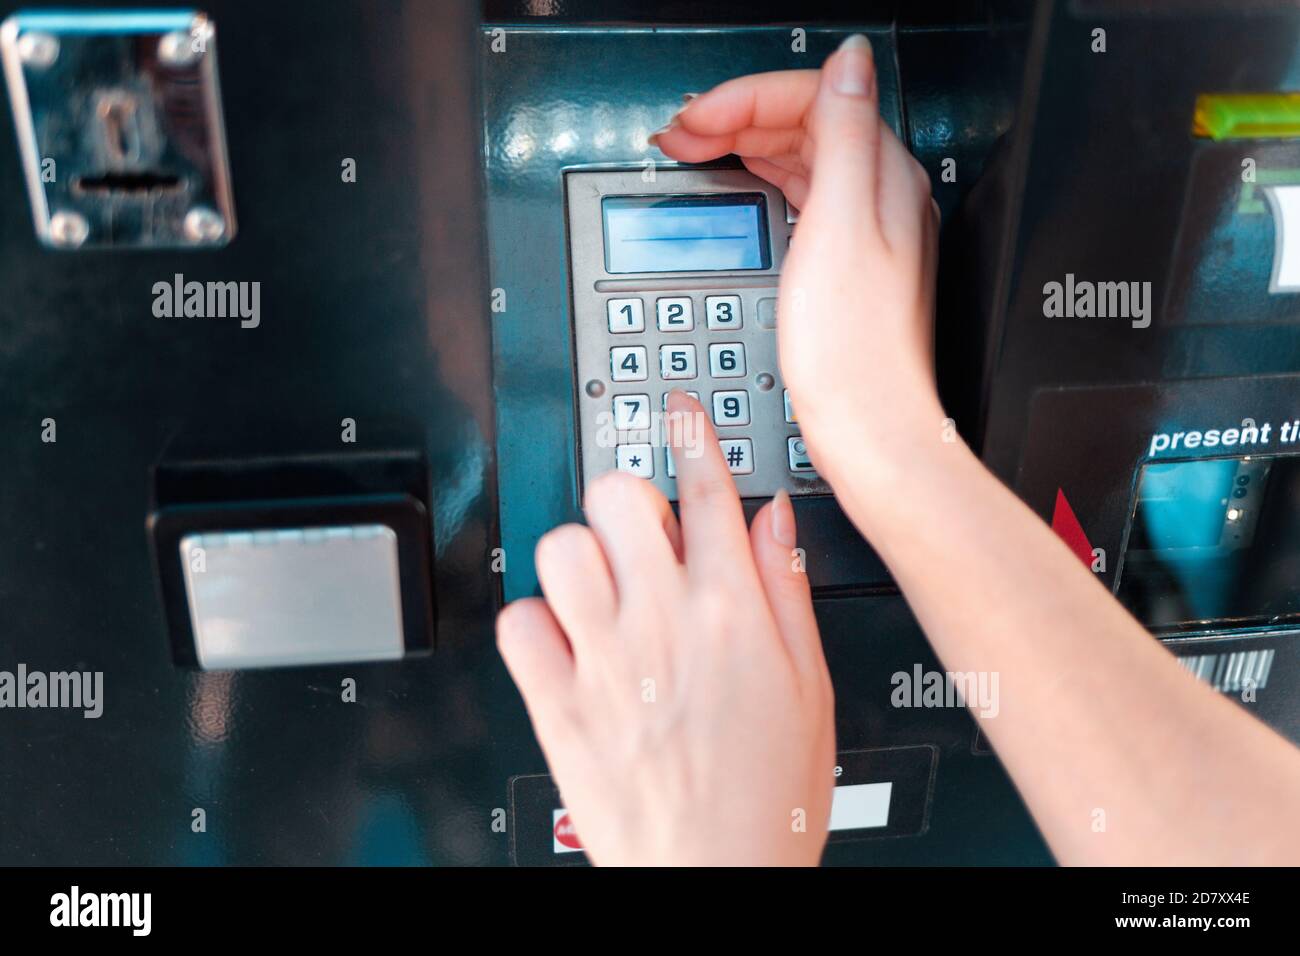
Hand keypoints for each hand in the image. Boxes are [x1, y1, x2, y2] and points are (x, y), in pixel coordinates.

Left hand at [497, 391, 834, 865]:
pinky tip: (568, 638)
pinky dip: (536, 620)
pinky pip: (519, 622)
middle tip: (645, 530)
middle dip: (631, 495)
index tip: (679, 411)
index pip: (708, 488)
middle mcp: (661, 622)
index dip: (692, 434)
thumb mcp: (811, 687)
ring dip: (582, 553)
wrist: (717, 879)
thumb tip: (772, 519)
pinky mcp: (557, 703)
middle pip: (617, 495)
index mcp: (732, 612)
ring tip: (605, 584)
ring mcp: (603, 660)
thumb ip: (787, 590)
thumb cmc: (769, 796)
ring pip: (561, 546)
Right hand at [653, 36, 943, 495]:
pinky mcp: (845, 260)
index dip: (743, 97)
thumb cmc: (851, 346)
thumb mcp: (838, 226)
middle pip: (803, 122)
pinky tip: (737, 187)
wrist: (866, 423)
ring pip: (798, 156)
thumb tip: (848, 61)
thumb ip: (844, 134)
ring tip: (692, 151)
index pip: (811, 97)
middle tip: (677, 135)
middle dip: (734, 117)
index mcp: (880, 174)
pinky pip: (798, 193)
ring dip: (742, 145)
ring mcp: (863, 226)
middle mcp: (879, 192)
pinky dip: (758, 180)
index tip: (691, 121)